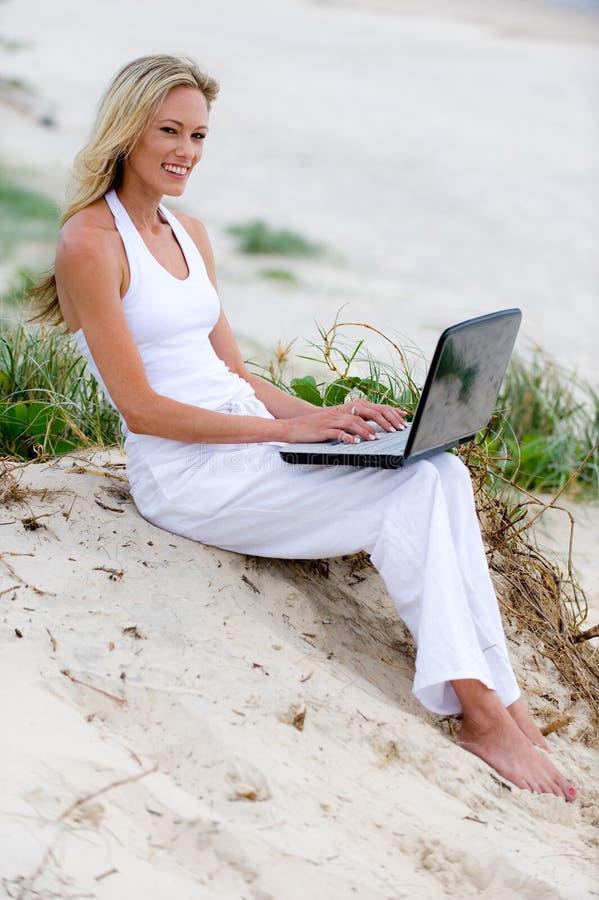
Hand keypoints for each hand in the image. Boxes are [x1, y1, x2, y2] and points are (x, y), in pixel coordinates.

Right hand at [283, 400, 407, 444]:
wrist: (292, 427)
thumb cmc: (315, 427)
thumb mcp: (335, 421)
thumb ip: (351, 422)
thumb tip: (369, 427)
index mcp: (346, 410)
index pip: (372, 408)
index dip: (388, 412)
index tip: (402, 418)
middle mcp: (341, 412)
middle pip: (367, 413)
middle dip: (383, 421)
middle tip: (396, 430)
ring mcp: (332, 420)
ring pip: (354, 423)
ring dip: (367, 431)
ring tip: (376, 439)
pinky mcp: (323, 430)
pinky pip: (338, 433)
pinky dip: (348, 438)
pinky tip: (356, 443)